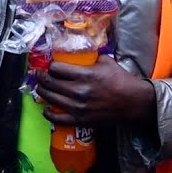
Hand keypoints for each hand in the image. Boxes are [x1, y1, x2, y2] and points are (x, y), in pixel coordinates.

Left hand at [37, 55, 155, 127]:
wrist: (132, 103)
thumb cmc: (120, 80)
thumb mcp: (106, 62)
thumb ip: (90, 57)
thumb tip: (78, 52)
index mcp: (86, 75)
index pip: (56, 69)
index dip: (50, 66)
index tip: (50, 65)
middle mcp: (79, 91)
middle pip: (50, 83)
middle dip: (41, 77)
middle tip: (38, 74)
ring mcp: (79, 107)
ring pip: (51, 98)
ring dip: (42, 92)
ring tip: (40, 88)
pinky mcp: (80, 120)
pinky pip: (58, 119)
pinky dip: (49, 114)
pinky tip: (46, 110)